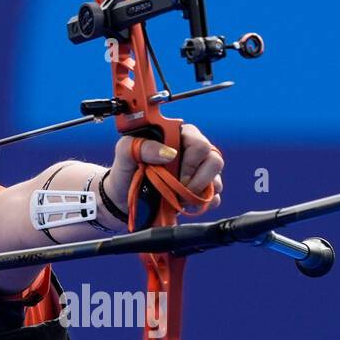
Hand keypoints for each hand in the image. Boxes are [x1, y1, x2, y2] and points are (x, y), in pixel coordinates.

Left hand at [103, 123, 223, 218]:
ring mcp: (199, 173)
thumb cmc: (125, 171)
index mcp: (179, 135)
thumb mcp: (125, 152)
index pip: (199, 143)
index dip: (190, 163)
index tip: (173, 175)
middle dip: (197, 181)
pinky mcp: (200, 192)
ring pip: (217, 180)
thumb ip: (143, 146)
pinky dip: (201, 204)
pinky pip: (214, 198)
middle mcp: (193, 152)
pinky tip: (183, 204)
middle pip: (215, 161)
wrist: (122, 198)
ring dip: (198, 194)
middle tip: (177, 190)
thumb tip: (169, 153)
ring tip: (178, 198)